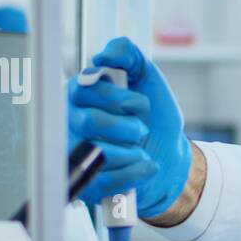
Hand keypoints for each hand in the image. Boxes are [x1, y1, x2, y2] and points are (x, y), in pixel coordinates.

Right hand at [66, 37, 191, 216]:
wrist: (171, 154)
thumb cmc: (153, 116)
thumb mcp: (146, 77)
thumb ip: (127, 54)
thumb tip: (103, 56)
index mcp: (78, 95)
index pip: (84, 91)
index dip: (118, 98)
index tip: (139, 103)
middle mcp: (69, 124)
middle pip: (89, 122)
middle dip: (128, 126)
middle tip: (141, 128)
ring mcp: (75, 156)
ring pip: (99, 154)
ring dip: (133, 151)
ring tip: (140, 149)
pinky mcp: (87, 185)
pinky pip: (107, 181)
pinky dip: (136, 172)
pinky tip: (144, 165)